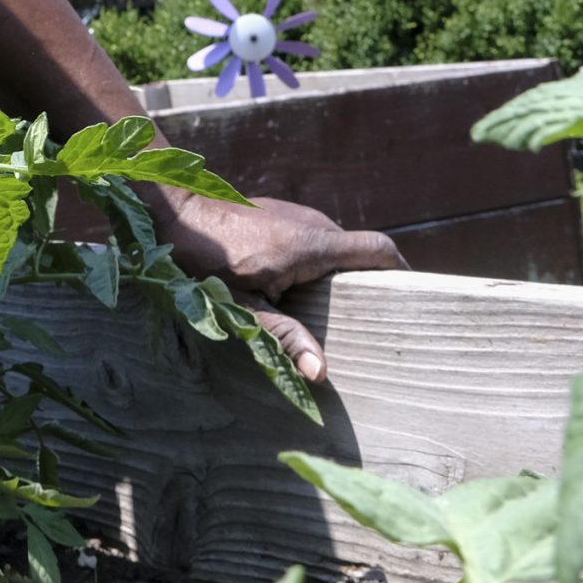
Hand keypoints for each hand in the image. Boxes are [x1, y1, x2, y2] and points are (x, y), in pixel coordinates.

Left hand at [159, 195, 406, 381]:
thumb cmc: (203, 258)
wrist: (172, 209)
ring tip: (331, 314)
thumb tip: (320, 373)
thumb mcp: (241, 305)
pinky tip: (297, 291)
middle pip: (359, 253)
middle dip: (366, 285)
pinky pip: (313, 240)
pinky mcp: (279, 215)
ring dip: (337, 275)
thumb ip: (283, 335)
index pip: (378, 249)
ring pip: (334, 246)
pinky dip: (316, 263)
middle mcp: (312, 223)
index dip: (401, 272)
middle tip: (366, 324)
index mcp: (312, 244)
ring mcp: (295, 214)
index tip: (409, 300)